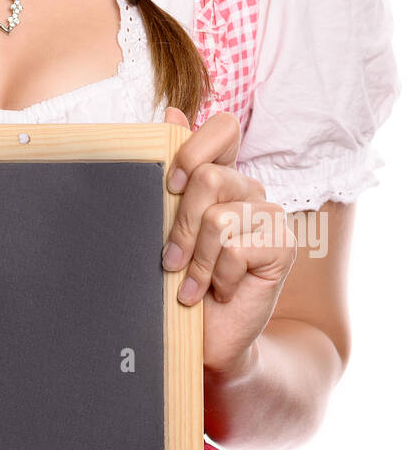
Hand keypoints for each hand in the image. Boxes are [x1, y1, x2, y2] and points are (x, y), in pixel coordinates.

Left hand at [163, 107, 296, 377]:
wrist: (210, 337)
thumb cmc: (183, 279)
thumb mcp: (167, 226)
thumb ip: (172, 174)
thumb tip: (173, 113)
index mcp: (223, 175)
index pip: (223, 128)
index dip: (192, 149)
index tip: (170, 186)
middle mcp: (249, 189)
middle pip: (209, 178)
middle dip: (180, 226)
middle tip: (172, 260)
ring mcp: (270, 216)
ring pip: (218, 220)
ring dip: (196, 261)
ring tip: (193, 284)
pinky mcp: (283, 245)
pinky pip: (235, 250)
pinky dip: (217, 278)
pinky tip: (219, 291)